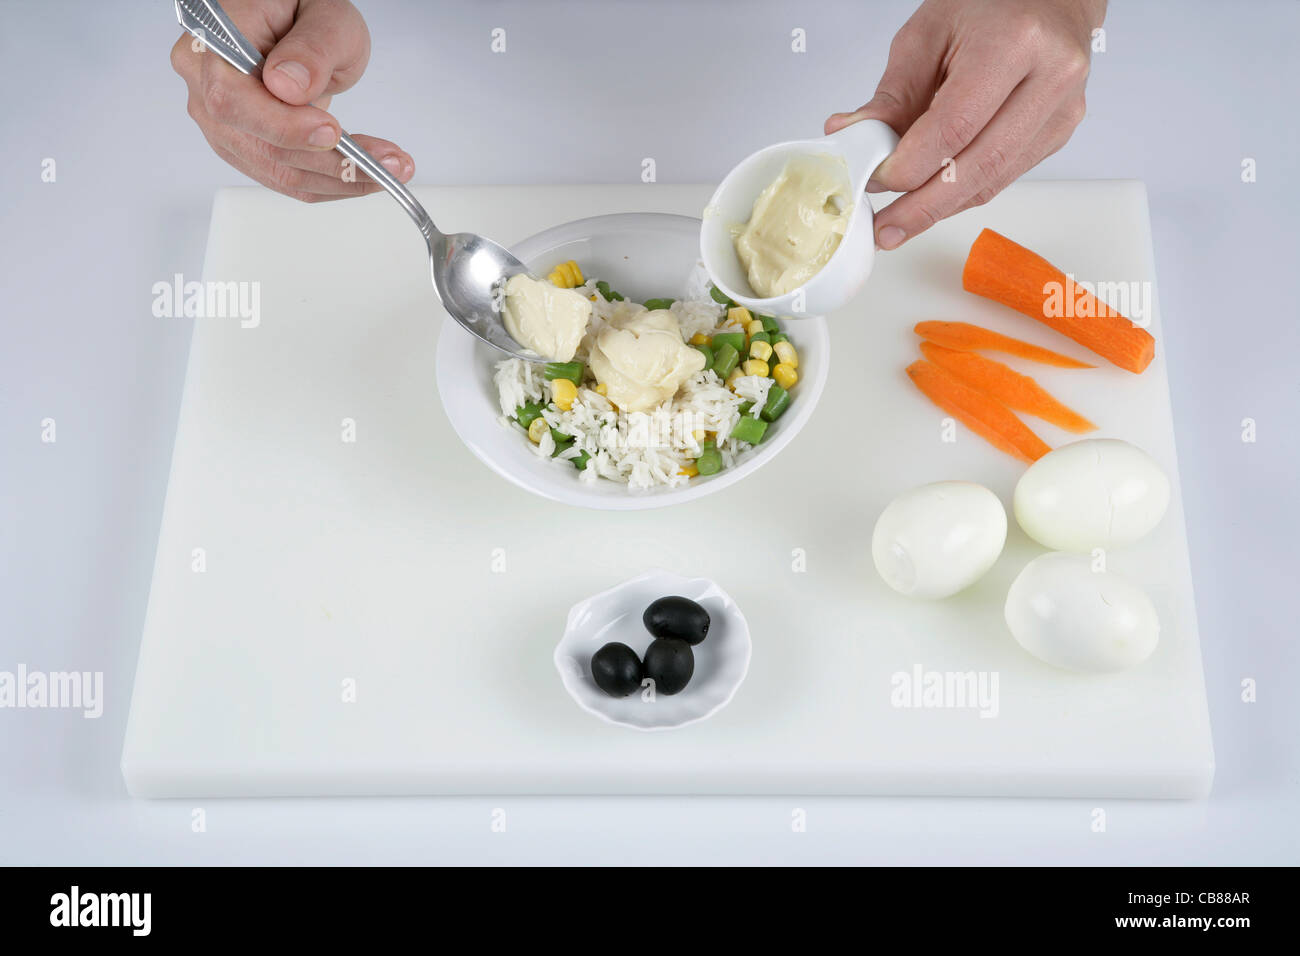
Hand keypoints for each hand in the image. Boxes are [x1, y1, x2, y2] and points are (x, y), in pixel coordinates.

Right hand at [171, 0, 413, 201]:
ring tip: (390, 168)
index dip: (282, 126)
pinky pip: (288, 176)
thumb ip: (311, 47)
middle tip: (386, 162)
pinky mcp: (248, 148)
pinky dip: (332, 181)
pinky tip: (367, 173)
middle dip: (330, 162)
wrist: (296, 25)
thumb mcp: (325, 15)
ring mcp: (223, 124)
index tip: (332, 132)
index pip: (232, 100)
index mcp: (211, 45)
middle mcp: (204, 89)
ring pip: (279, 170)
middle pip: (259, 145)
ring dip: (340, 179)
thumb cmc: (304, 9)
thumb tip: (288, 87)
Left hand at [826, 0, 1104, 249]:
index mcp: (1015, 44)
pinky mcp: (1059, 132)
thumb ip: (893, 94)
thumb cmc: (989, 5)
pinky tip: (931, 200)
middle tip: (885, 230)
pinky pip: (1003, 177)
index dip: (909, 165)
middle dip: (923, 207)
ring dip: (940, 208)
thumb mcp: (928, 34)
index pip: (953, 127)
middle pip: (979, 166)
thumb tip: (852, 137)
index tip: (874, 181)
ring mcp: (1062, 110)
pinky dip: (962, 193)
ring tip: (899, 223)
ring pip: (992, 180)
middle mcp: (1051, 79)